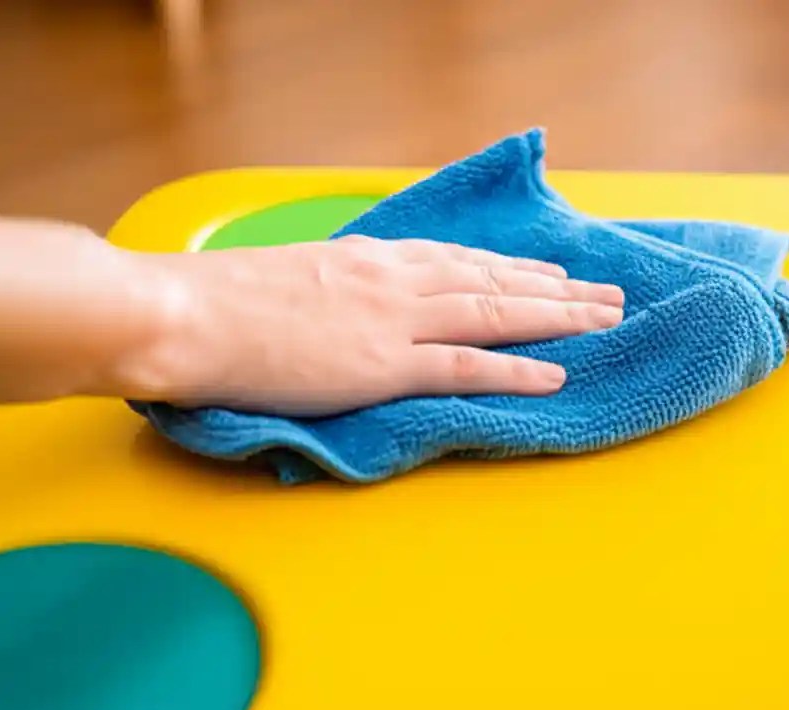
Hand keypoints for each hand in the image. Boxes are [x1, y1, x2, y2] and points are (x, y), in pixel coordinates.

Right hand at [125, 236, 624, 415]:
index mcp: (371, 258)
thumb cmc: (219, 299)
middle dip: (558, 289)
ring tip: (606, 320)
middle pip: (494, 280)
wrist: (182, 314)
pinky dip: (515, 368)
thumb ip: (337, 287)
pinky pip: (464, 365)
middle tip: (607, 293)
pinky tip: (556, 372)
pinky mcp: (381, 364)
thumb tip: (352, 302)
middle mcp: (394, 279)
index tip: (552, 271)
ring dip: (558, 317)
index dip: (514, 267)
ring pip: (495, 313)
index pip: (461, 260)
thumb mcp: (292, 276)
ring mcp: (392, 320)